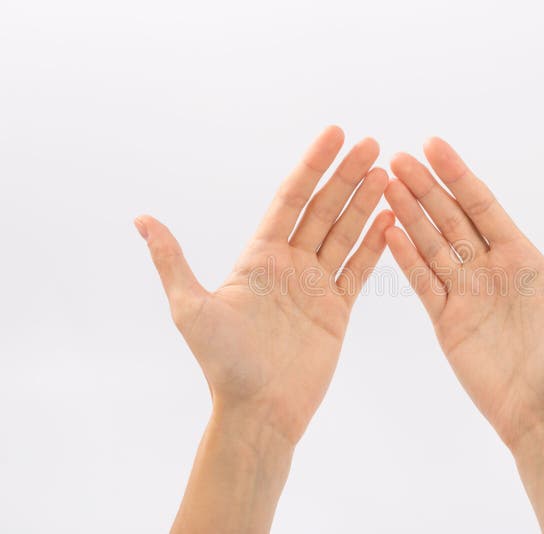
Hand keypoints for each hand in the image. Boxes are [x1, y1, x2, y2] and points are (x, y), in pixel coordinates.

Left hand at [136, 126, 392, 444]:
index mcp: (258, 256)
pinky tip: (390, 220)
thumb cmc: (222, 363)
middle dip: (345, 176)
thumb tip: (141, 218)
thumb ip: (173, 261)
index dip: (311, 165)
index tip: (333, 135)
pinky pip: (359, 269)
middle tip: (372, 144)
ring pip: (344, 234)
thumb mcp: (191, 308)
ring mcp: (315, 285)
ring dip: (364, 204)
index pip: (289, 199)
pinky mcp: (337, 309)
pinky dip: (375, 246)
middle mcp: (289, 264)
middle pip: (322, 209)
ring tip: (387, 174)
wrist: (259, 410)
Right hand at [384, 137, 543, 449]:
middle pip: (450, 218)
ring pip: (431, 244)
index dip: (458, 175)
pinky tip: (388, 229)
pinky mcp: (446, 320)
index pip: (483, 205)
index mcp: (521, 257)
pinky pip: (422, 281)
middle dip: (425, 187)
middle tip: (397, 158)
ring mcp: (465, 293)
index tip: (433, 145)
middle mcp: (489, 268)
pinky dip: (405, 256)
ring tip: (386, 184)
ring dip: (409, 214)